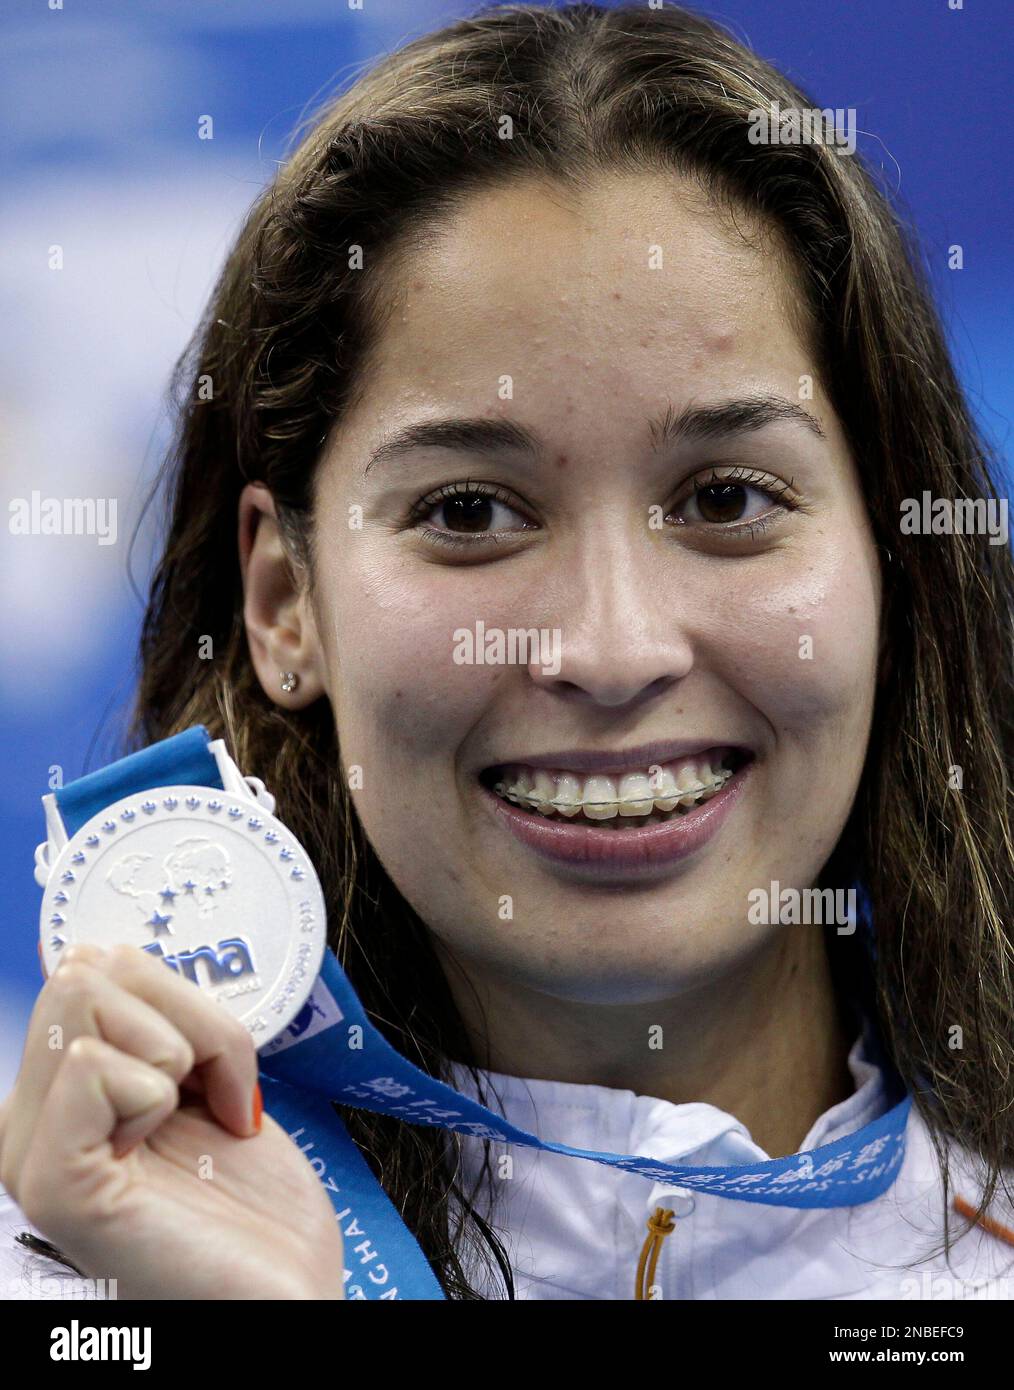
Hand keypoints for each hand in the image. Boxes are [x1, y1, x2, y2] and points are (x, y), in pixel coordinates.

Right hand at [0, 942, 343, 1298]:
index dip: (181, 999)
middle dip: (189, 1014)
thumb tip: (111, 953)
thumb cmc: (254, 1201)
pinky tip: (171, 1145)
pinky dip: (160, 1089)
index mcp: (60, 1092)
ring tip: (199, 1120)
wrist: (286, 1293)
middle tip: (217, 1092)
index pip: (91, 963)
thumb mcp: (205, 1079)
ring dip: (184, 1048)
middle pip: (87, 964)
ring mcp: (32, 1152)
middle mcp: (28, 1120)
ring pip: (85, 992)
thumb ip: (155, 1022)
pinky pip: (92, 1064)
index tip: (217, 1074)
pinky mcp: (53, 1184)